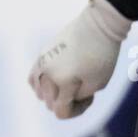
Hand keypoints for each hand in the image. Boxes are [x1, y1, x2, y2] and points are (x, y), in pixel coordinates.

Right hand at [29, 0, 131, 118]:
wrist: (98, 25)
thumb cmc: (103, 55)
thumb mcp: (98, 84)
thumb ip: (78, 97)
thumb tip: (61, 100)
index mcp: (61, 81)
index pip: (60, 111)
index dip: (77, 110)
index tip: (90, 97)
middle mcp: (46, 73)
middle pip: (50, 103)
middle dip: (67, 102)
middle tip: (85, 88)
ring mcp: (40, 63)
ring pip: (39, 92)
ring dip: (54, 94)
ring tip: (72, 83)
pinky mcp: (41, 54)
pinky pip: (34, 78)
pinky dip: (44, 84)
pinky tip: (60, 79)